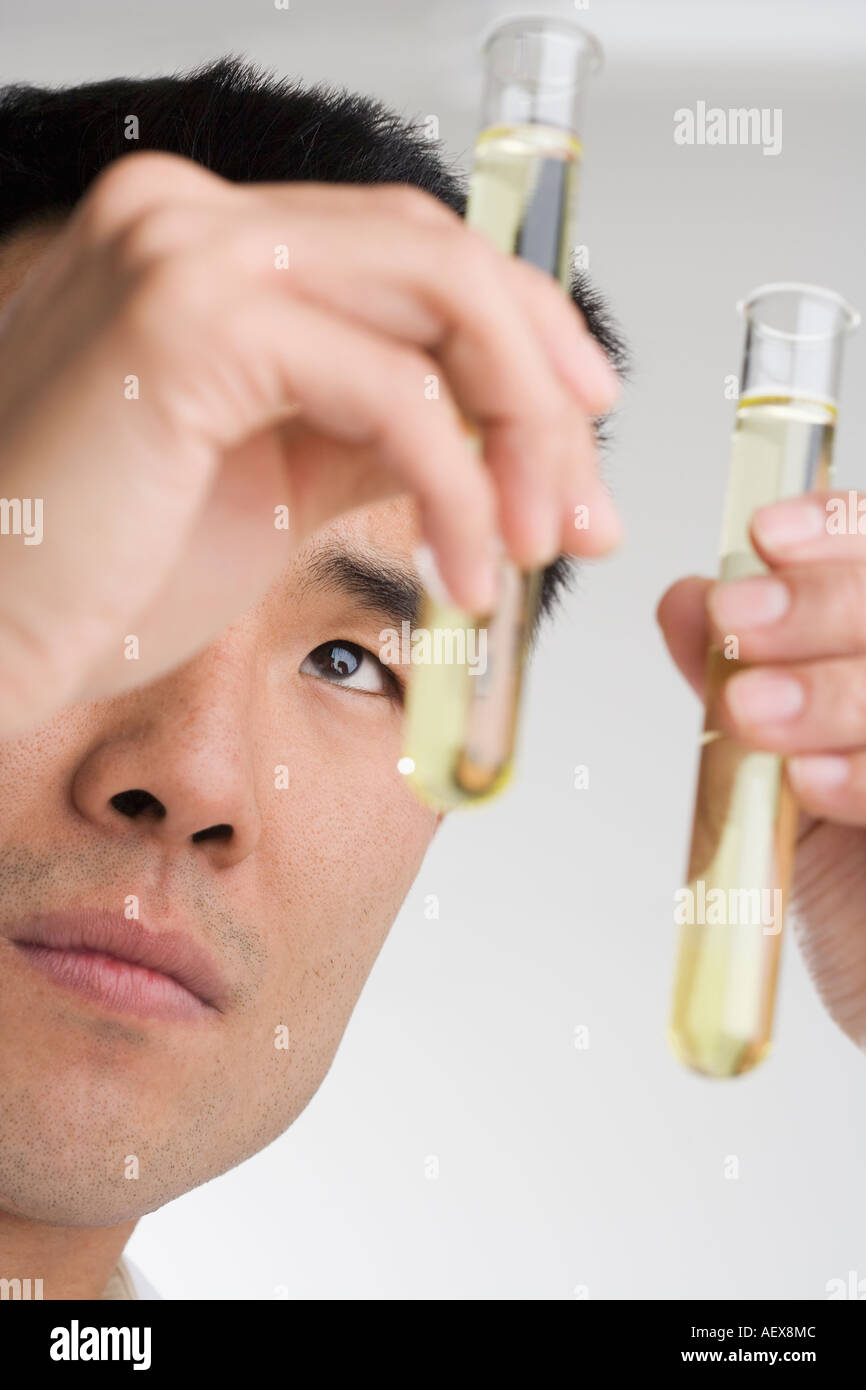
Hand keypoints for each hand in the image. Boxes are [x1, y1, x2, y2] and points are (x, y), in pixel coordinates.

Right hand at [0, 151, 620, 735]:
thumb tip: (500, 431)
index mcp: (209, 245)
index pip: (413, 248)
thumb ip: (378, 429)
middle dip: (543, 391)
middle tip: (581, 509)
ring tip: (536, 548)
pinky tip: (467, 572)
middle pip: (445, 263)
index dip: (523, 330)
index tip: (584, 423)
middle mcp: (192, 218)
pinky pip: (393, 392)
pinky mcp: (188, 321)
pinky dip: (458, 487)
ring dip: (520, 437)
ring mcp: (185, 252)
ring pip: (442, 305)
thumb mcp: (275, 480)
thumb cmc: (102, 573)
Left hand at [659, 491, 865, 1054]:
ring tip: (754, 713)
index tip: (765, 537)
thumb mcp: (779, 775)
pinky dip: (864, 776)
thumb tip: (688, 600)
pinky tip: (809, 782)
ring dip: (835, 690)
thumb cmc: (855, 894)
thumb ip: (743, 685)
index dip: (838, 533)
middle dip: (824, 605)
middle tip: (741, 626)